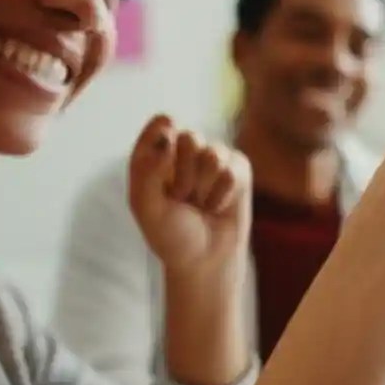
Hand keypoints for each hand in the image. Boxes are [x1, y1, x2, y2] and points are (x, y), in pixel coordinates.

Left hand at [129, 116, 251, 288]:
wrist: (205, 259)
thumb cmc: (171, 234)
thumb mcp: (146, 207)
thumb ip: (148, 169)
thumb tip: (170, 132)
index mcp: (156, 156)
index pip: (160, 125)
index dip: (163, 133)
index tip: (165, 146)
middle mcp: (185, 152)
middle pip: (189, 137)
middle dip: (185, 172)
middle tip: (181, 197)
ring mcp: (214, 158)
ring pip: (213, 154)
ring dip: (204, 188)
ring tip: (199, 204)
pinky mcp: (238, 169)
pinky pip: (232, 171)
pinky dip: (222, 195)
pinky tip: (217, 206)